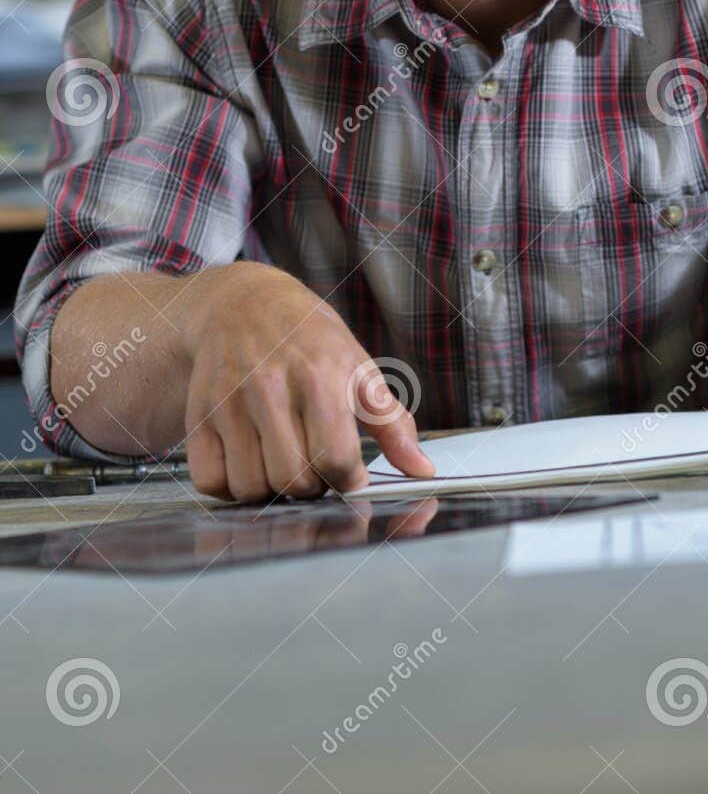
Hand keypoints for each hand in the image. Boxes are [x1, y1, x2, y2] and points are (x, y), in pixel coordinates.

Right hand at [181, 263, 434, 501]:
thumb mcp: (358, 368)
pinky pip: (210, 481)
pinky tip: (248, 463)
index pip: (336, 459)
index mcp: (320, 375)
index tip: (348, 470)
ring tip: (282, 462)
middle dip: (312, 486)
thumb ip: (392, 423)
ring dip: (271, 489)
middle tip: (314, 465)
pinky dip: (229, 486)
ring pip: (251, 486)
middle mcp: (270, 387)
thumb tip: (423, 471)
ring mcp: (229, 401)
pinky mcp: (199, 414)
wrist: (242, 304)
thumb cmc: (310, 339)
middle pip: (294, 480)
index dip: (348, 478)